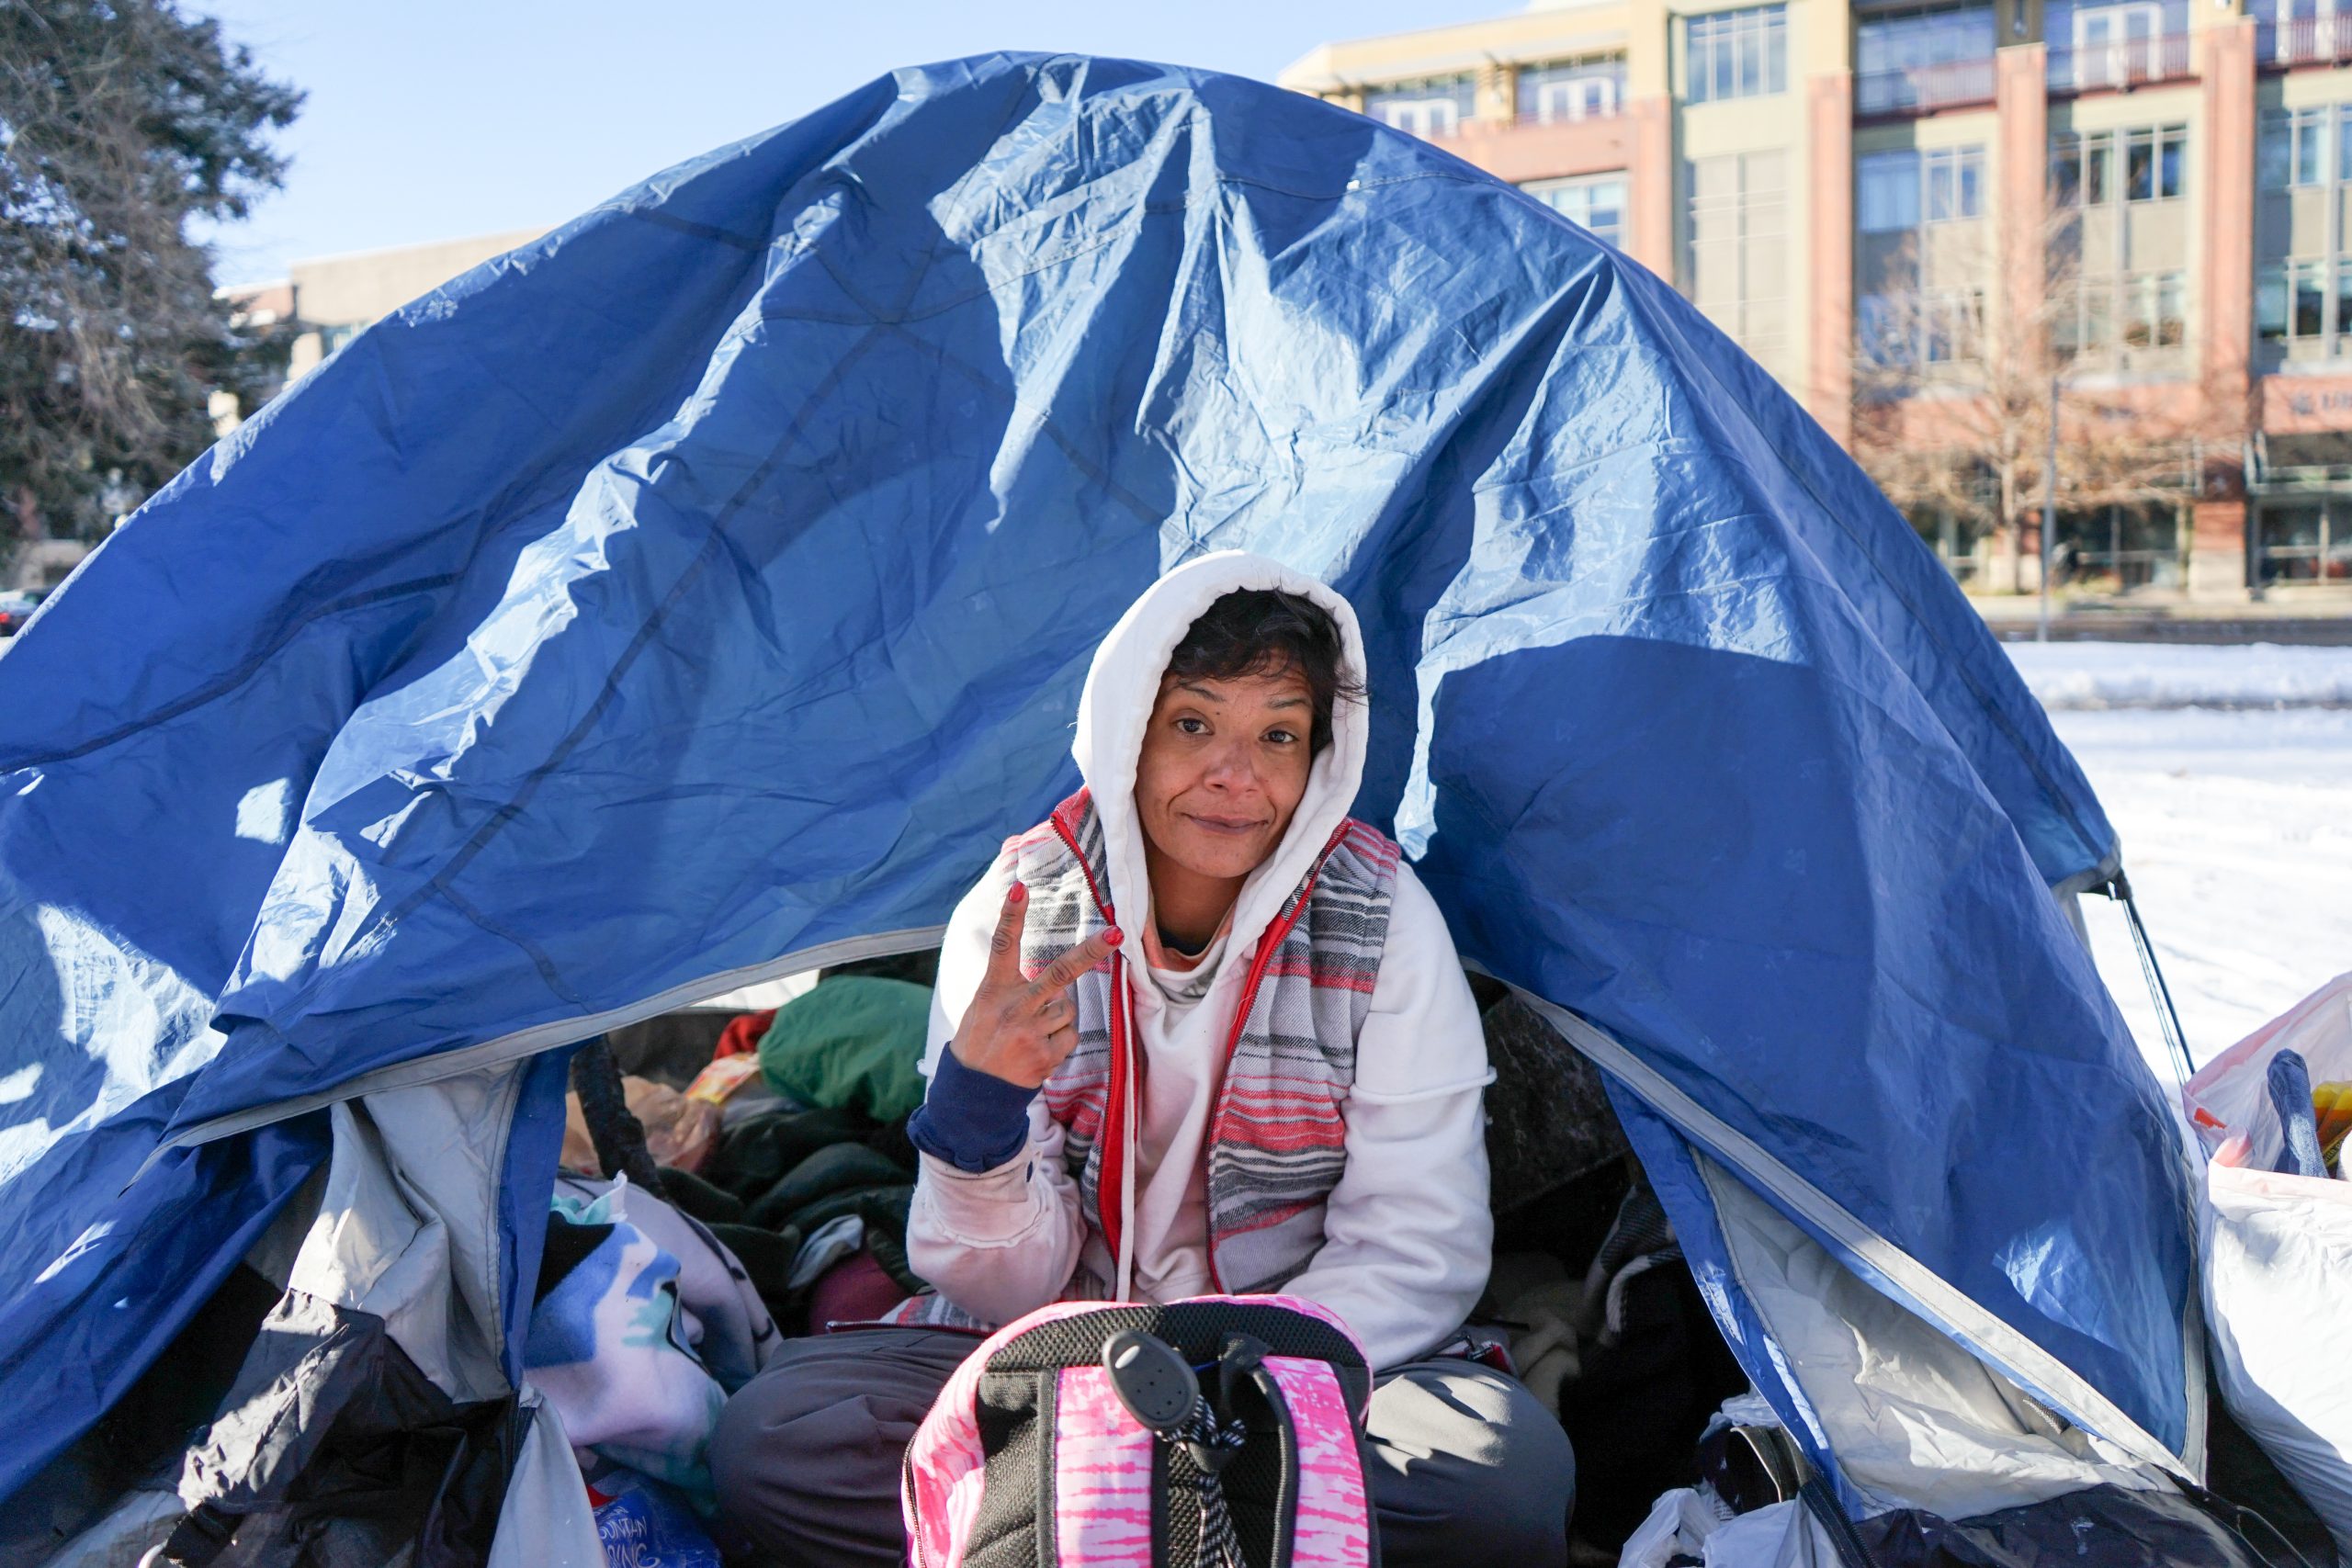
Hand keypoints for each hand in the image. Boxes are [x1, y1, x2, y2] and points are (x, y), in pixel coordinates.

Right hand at [947, 882, 1122, 1089]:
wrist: (973, 1089)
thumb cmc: (983, 1037)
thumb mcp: (985, 1004)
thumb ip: (1016, 988)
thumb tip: (1061, 985)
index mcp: (994, 988)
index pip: (1003, 945)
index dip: (1011, 916)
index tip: (1020, 888)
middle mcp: (1013, 1006)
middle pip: (1059, 972)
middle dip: (1091, 952)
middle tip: (1116, 934)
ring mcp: (1030, 1032)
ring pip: (1067, 1010)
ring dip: (1057, 1020)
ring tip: (1031, 1034)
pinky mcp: (1044, 1056)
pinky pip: (1070, 1036)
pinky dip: (1059, 1042)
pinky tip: (1036, 1051)